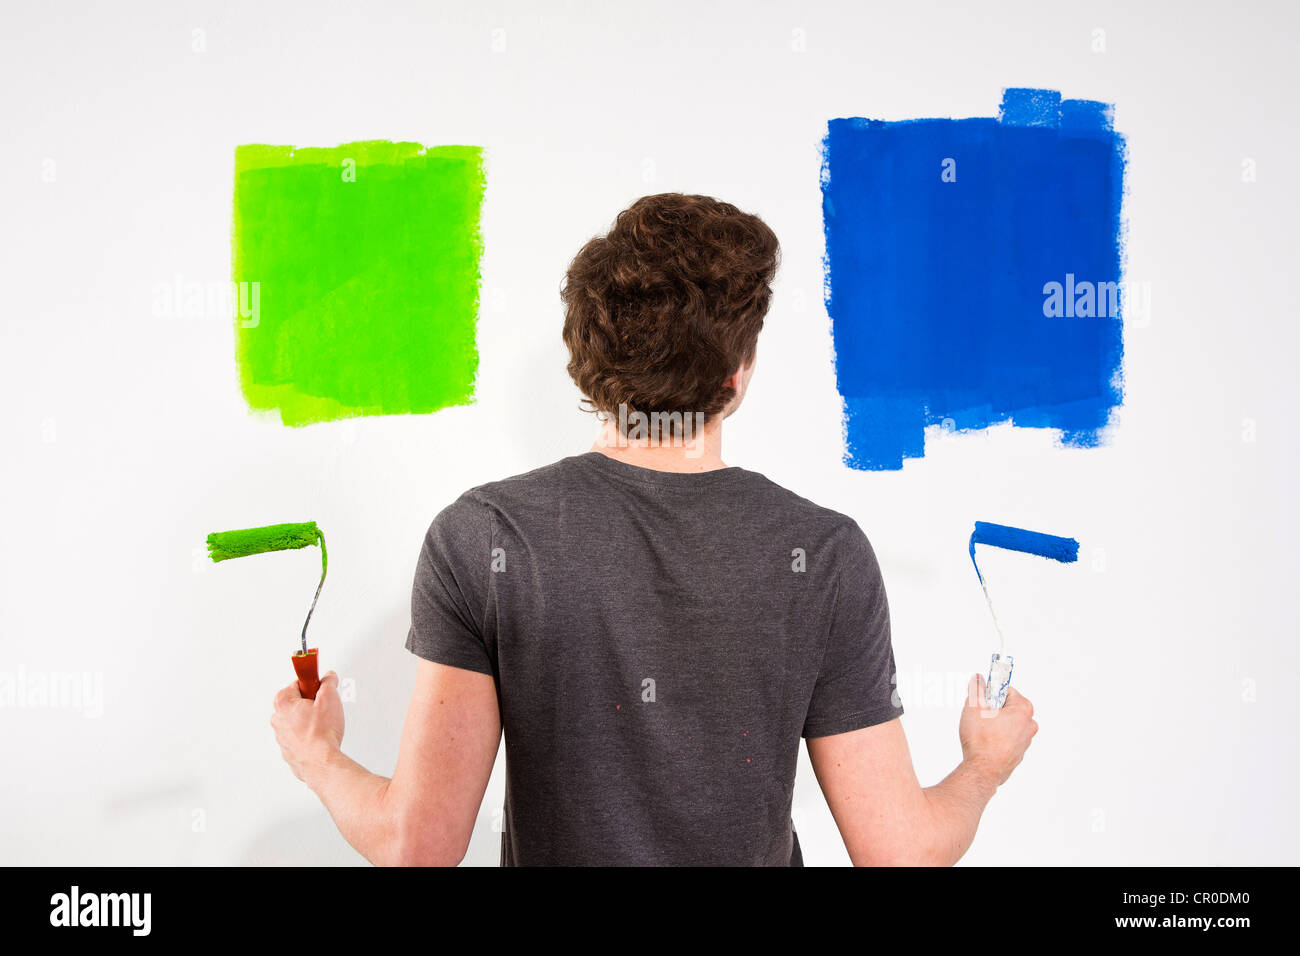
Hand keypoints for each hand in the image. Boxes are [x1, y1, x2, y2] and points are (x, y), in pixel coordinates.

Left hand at [270, 671, 343, 783]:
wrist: (321, 762)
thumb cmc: (321, 734)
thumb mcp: (330, 698)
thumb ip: (328, 682)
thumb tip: (328, 677)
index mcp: (283, 702)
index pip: (298, 683)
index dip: (313, 684)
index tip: (320, 686)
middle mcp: (278, 719)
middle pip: (297, 702)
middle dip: (312, 703)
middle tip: (325, 707)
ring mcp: (281, 736)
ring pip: (298, 720)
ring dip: (310, 720)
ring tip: (324, 724)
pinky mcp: (288, 750)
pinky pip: (299, 736)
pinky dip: (309, 735)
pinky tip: (321, 736)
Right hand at [958, 673, 1036, 788]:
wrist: (983, 770)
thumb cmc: (982, 740)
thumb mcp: (974, 706)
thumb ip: (976, 688)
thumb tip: (978, 679)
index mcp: (1023, 710)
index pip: (1006, 690)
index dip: (990, 693)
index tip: (981, 698)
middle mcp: (1029, 725)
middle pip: (1007, 707)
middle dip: (992, 709)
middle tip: (979, 716)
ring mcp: (1025, 742)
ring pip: (1006, 724)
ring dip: (993, 724)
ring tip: (980, 731)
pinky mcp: (1018, 754)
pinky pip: (1006, 739)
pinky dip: (996, 738)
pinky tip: (984, 743)